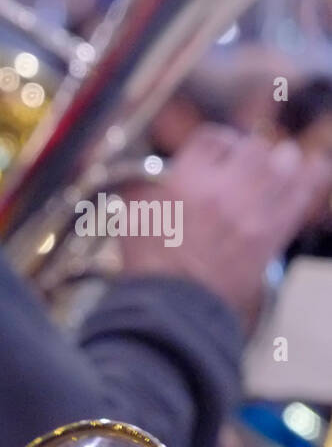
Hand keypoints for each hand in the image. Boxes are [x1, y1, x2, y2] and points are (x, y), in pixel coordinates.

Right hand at [119, 125, 331, 322]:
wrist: (175, 308)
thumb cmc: (151, 268)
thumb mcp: (132, 221)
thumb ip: (145, 193)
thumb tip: (153, 184)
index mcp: (186, 183)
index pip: (212, 138)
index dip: (215, 141)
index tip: (215, 151)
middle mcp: (224, 190)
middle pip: (252, 146)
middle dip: (248, 150)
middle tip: (244, 160)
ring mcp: (252, 211)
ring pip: (284, 163)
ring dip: (281, 159)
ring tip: (277, 162)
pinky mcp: (272, 233)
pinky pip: (305, 192)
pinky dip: (312, 176)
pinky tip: (313, 168)